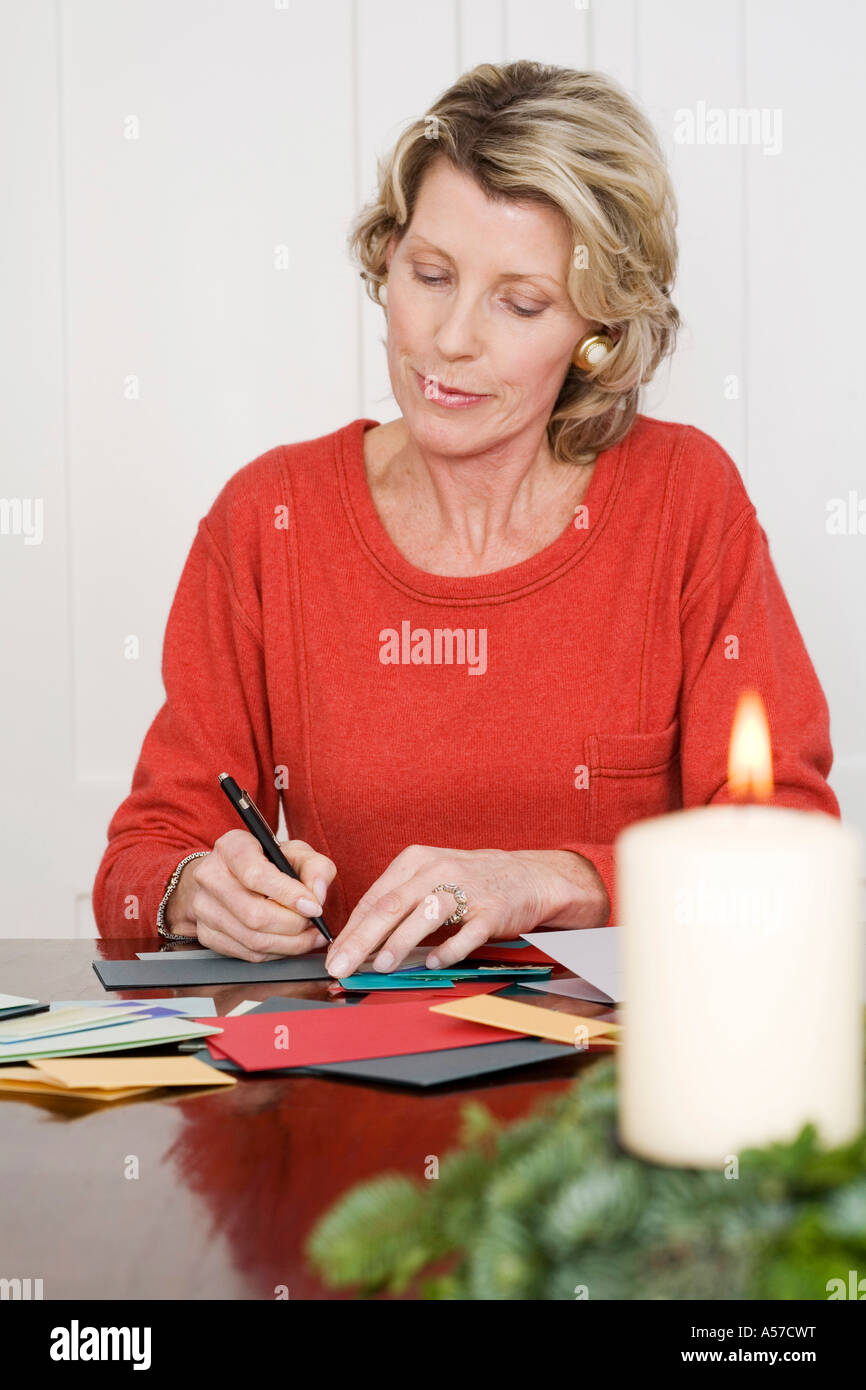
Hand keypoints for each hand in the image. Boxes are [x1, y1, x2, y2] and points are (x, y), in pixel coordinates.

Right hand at [182, 830, 336, 961]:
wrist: (229, 875)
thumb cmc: (266, 862)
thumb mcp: (295, 852)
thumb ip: (315, 867)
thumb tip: (317, 895)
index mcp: (231, 847)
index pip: (256, 876)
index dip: (289, 895)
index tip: (314, 907)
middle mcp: (210, 876)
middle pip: (255, 914)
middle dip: (294, 925)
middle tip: (314, 923)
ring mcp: (204, 908)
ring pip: (253, 940)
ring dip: (290, 944)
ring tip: (310, 935)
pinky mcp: (206, 934)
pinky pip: (248, 954)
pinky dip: (277, 953)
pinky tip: (291, 942)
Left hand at [324, 845, 607, 977]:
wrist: (528, 876)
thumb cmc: (471, 881)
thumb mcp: (430, 878)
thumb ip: (398, 903)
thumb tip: (359, 938)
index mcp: (416, 861)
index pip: (375, 898)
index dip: (351, 929)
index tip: (333, 954)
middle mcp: (438, 870)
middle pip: (391, 906)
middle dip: (361, 939)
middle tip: (341, 965)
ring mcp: (466, 889)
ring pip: (425, 916)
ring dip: (400, 942)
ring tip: (380, 966)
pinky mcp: (492, 910)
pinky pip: (466, 932)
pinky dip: (449, 949)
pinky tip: (434, 963)